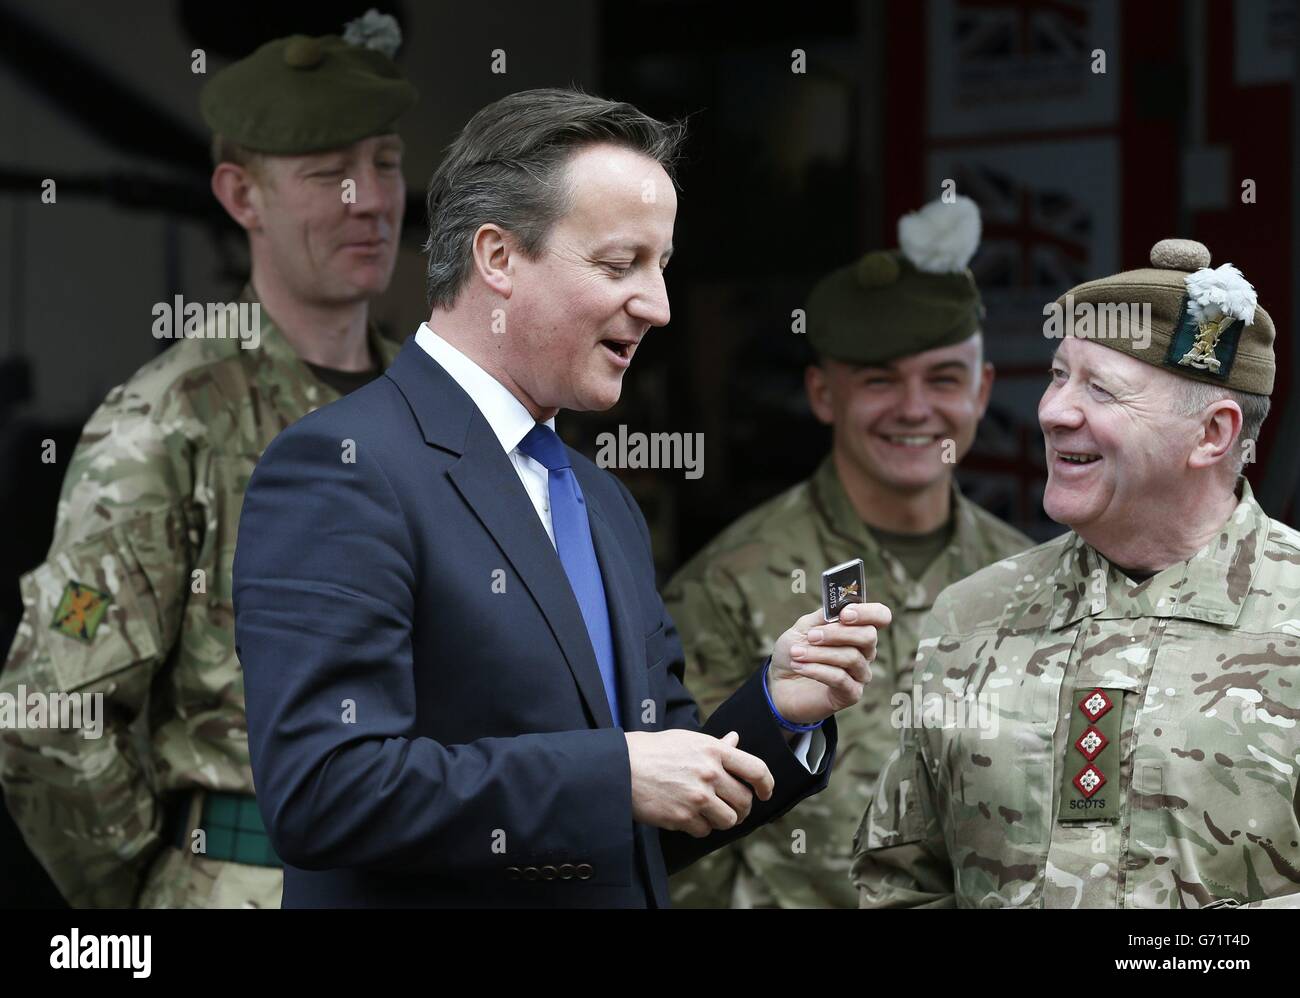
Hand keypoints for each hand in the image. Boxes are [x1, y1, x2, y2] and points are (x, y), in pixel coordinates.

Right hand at [625, 729, 773, 837]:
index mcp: (714, 751)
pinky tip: (687, 816)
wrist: (621, 767)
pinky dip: (699, 828)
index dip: (766, 785)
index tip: (765, 793)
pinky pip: (705, 831)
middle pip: (745, 801)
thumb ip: (715, 745)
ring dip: (722, 820)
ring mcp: (697, 797)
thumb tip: (735, 740)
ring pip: (728, 820)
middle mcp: (710, 773)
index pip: (756, 770)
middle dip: (742, 809)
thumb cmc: (653, 751)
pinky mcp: (683, 817)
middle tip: (733, 809)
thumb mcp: (687, 740)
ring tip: (709, 813)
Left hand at [768, 601, 890, 724]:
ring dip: (819, 653)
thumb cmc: (795, 652)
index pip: (881, 616)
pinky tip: (799, 666)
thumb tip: (838, 608)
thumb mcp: (804, 628)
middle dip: (837, 633)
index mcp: (857, 630)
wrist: (779, 684)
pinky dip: (817, 670)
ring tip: (796, 653)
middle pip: (868, 636)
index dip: (868, 613)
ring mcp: (860, 674)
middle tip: (811, 636)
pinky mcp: (851, 694)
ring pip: (852, 657)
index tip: (844, 614)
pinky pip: (841, 679)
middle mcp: (865, 652)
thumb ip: (823, 617)